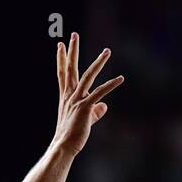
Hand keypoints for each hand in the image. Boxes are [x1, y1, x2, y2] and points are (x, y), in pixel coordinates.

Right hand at [52, 32, 124, 154]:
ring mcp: (77, 100)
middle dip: (72, 51)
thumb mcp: (84, 120)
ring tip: (107, 51)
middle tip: (74, 34)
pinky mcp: (85, 107)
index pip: (63, 74)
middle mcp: (69, 96)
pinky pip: (100, 92)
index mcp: (66, 97)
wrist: (64, 147)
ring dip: (98, 62)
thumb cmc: (71, 136)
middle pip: (71, 69)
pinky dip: (111, 85)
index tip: (61, 45)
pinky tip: (121, 78)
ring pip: (88, 76)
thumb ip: (95, 110)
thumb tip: (105, 106)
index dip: (62, 59)